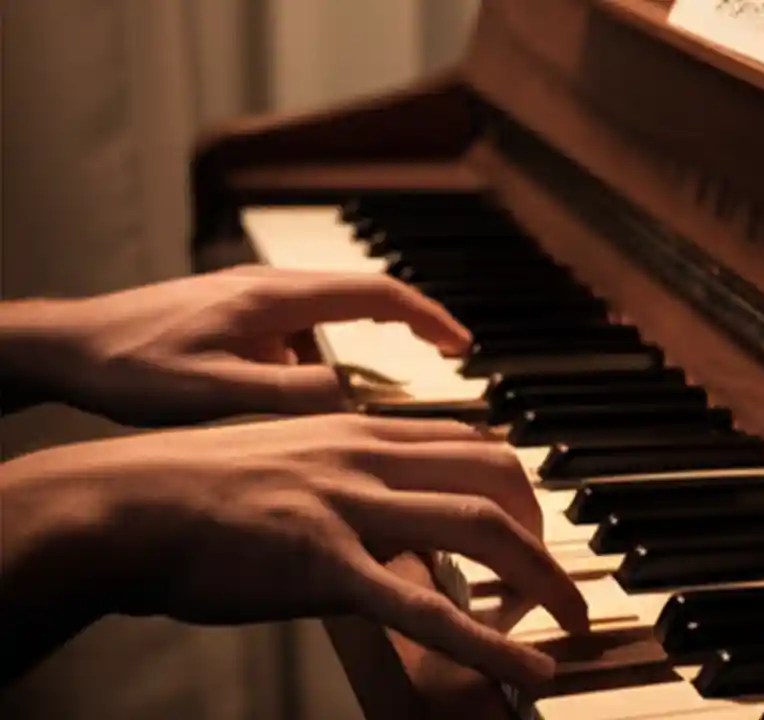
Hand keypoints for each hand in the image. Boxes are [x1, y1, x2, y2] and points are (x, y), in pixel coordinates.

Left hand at [0, 265, 469, 424]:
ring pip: (326, 317)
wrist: (63, 346)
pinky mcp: (230, 316)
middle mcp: (267, 286)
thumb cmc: (128, 366)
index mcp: (275, 296)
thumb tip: (354, 401)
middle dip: (408, 325)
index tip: (462, 343)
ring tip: (374, 393)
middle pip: (359, 295)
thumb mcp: (214, 393)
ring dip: (360, 347)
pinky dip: (319, 358)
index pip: (375, 292)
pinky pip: (294, 332)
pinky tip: (304, 396)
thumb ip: (291, 396)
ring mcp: (248, 299)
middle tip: (446, 357)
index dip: (427, 317)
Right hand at [0, 415, 586, 689]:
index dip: (515, 485)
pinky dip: (488, 642)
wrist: (123, 503)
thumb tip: (385, 518)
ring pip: (481, 527)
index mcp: (358, 430)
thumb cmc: (190, 489)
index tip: (531, 525)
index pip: (467, 441)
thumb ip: (345, 478)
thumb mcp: (285, 461)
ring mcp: (350, 507)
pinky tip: (525, 668)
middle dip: (544, 529)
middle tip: (556, 579)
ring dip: (543, 578)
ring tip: (571, 621)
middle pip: (493, 475)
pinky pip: (426, 608)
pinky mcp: (327, 566)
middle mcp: (367, 456)